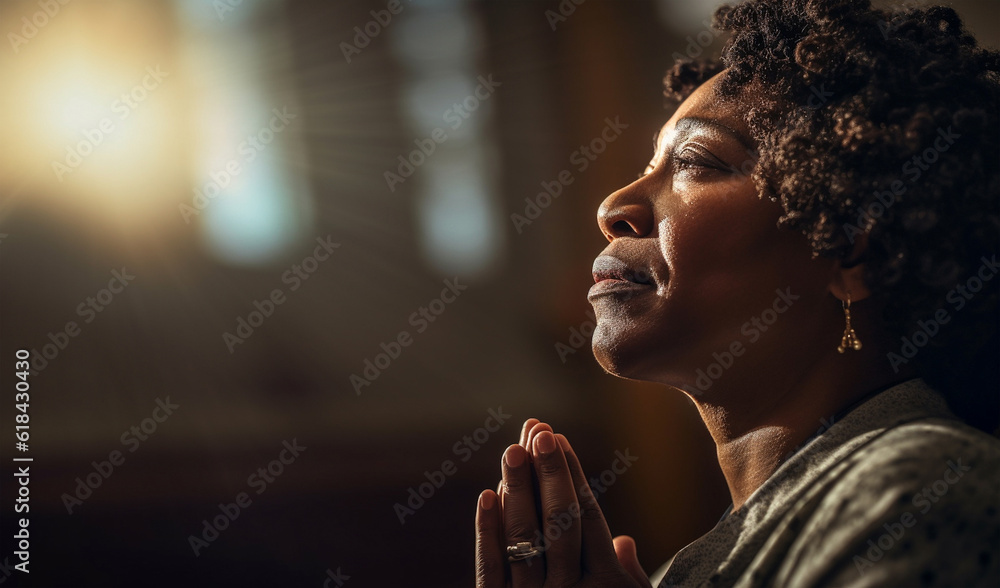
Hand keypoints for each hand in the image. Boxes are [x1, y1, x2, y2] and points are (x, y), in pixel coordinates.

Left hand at [475, 419, 651, 587]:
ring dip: (517, 489)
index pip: (588, 516)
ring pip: (523, 536)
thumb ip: (628, 574)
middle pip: (558, 519)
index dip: (573, 474)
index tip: (560, 439)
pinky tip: (487, 495)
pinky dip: (487, 531)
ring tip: (513, 450)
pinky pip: (492, 569)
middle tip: (539, 431)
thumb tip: (625, 540)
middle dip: (549, 471)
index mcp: (606, 583)